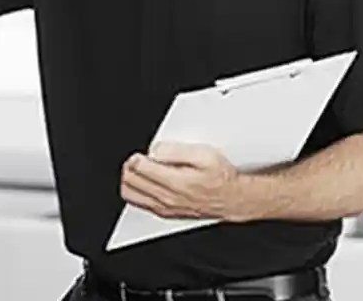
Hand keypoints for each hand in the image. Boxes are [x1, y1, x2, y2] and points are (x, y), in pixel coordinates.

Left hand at [120, 142, 250, 221]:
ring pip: (131, 195)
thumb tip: (155, 150)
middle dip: (130, 167)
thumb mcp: (205, 154)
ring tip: (138, 170)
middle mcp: (167, 198)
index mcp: (176, 182)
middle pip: (131, 181)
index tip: (141, 153)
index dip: (136, 157)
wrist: (233, 199)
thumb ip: (177, 150)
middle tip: (138, 159)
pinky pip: (140, 204)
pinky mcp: (166, 213)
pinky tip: (144, 183)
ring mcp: (165, 207)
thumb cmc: (221, 177)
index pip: (139, 169)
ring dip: (129, 179)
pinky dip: (135, 192)